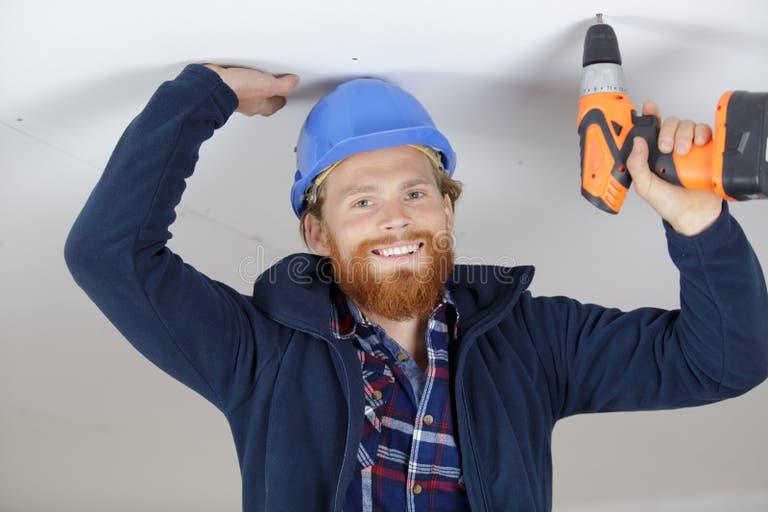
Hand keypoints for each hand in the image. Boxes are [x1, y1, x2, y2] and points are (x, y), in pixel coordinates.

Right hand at [202, 63, 299, 116]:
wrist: (212, 84)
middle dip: (267, 96)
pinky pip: (234, 83)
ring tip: (256, 78)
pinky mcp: (224, 86)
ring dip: (252, 87)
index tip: (286, 95)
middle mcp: (247, 103)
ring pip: (247, 94)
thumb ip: (283, 85)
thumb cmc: (237, 89)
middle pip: (260, 101)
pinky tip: (237, 72)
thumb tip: (293, 82)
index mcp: (259, 106)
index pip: (274, 105)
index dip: (282, 99)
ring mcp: (234, 96)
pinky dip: (238, 79)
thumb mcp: (268, 86)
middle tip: (272, 88)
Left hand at [626, 101, 722, 235]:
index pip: (649, 130)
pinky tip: (698, 145)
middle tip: (666, 148)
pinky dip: (702, 134)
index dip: (648, 115)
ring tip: (683, 153)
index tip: (648, 107)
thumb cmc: (669, 202)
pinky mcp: (705, 149)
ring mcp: (689, 147)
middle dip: (668, 132)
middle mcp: (670, 148)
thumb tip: (637, 144)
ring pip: (687, 125)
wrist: (695, 215)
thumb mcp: (645, 187)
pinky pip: (706, 131)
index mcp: (652, 154)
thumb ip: (637, 166)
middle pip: (670, 123)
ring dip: (685, 134)